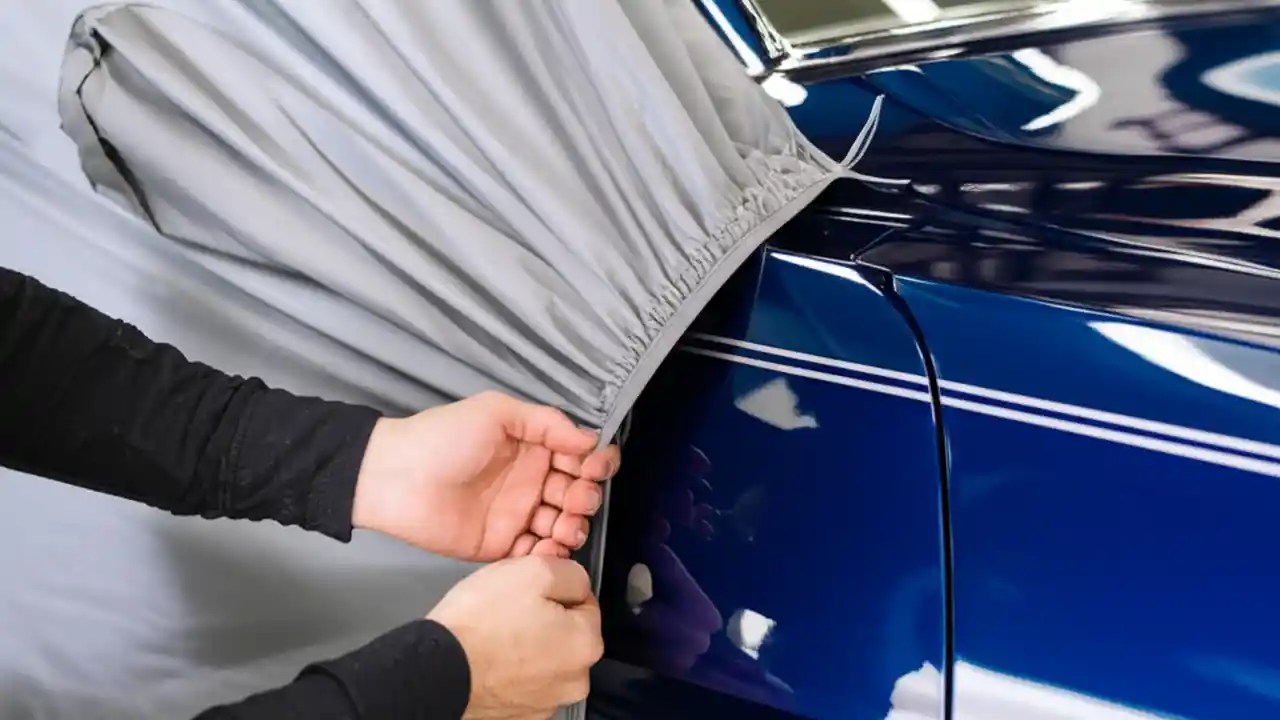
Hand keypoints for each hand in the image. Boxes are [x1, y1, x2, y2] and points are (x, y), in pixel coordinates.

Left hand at [352, 391, 619, 559]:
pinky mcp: (501, 547)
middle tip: (574, 498)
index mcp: (531, 447)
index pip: (577, 456)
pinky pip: (537, 554)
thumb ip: (546, 422)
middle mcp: (530, 481)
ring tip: (564, 525)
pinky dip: (552, 554)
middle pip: (576, 493)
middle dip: (585, 496)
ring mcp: (517, 516)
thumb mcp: (496, 412)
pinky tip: (552, 547)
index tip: (596, 467)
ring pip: (562, 525)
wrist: (395, 478)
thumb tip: (590, 438)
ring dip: (574, 526)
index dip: (594, 463)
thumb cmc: (445, 437)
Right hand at [429, 556, 602, 718]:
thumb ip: (569, 573)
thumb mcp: (534, 571)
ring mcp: (546, 702)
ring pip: (544, 658)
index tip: (529, 590)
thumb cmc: (481, 623)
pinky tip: (490, 656)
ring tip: (495, 633)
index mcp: (586, 645)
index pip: (585, 602)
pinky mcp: (518, 714)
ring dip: (527, 644)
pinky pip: (522, 681)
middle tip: (509, 608)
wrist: (435, 670)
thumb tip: (577, 581)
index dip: (555, 588)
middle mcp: (574, 681)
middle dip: (544, 618)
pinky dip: (510, 669)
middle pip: (566, 633)